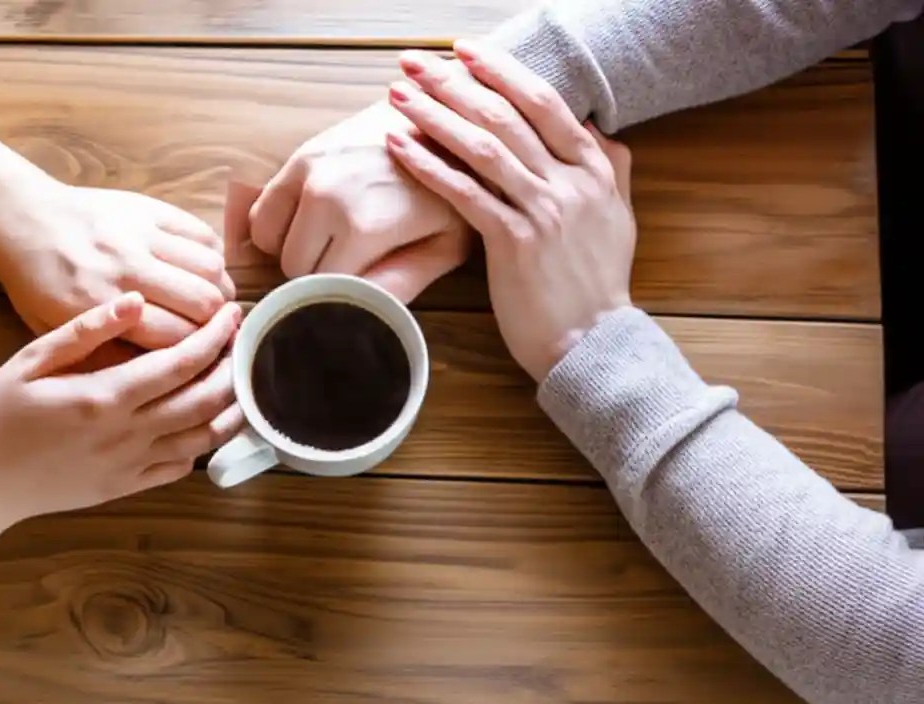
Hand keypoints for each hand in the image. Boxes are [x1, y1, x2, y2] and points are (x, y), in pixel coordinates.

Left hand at [0, 183, 235, 347]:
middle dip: (218, 324)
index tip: (210, 361)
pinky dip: (213, 256)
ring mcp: (140, 235)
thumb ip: (103, 356)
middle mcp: (125, 269)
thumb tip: (156, 379)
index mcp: (99, 306)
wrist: (22, 220)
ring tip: (216, 303)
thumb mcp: (55, 332)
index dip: (200, 354)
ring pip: (210, 267)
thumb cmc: (37, 284)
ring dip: (221, 289)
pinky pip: (202, 234)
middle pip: (203, 303)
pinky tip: (204, 271)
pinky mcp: (150, 209)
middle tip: (220, 333)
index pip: (175, 338)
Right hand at [0, 293, 242, 526]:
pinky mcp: (124, 489)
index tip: (232, 314)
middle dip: (232, 368)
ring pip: (202, 440)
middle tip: (243, 343)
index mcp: (105, 397)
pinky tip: (204, 422)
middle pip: (203, 401)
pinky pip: (179, 469)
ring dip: (229, 410)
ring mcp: (128, 467)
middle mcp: (126, 435)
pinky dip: (201, 444)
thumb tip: (136, 299)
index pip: (181, 363)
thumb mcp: (30, 360)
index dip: (215, 337)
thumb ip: (86, 330)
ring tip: (240, 381)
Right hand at [248, 101, 471, 301]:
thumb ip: (404, 283)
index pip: (324, 288)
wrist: (443, 118)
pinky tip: (311, 225)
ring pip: (271, 243)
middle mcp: (325, 197)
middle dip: (317, 275)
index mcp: (363, 226)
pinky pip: (263, 212)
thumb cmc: (451, 188)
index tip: (359, 292)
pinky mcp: (299, 155)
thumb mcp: (448, 243)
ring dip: (293, 250)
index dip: (340, 297)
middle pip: (294, 268)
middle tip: (350, 266)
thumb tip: (361, 309)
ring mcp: (307, 172)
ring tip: (328, 245)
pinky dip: (278, 227)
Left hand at [386, 41, 634, 381]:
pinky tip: (400, 145)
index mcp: (595, 168)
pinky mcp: (513, 243)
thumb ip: (610, 167)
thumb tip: (593, 128)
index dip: (502, 71)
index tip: (464, 51)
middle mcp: (570, 182)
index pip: (544, 102)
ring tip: (399, 94)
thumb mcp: (617, 216)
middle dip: (455, 82)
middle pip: (506, 116)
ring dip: (436, 115)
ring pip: (483, 148)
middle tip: (414, 61)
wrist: (592, 341)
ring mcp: (542, 211)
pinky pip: (464, 194)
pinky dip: (430, 165)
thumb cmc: (596, 282)